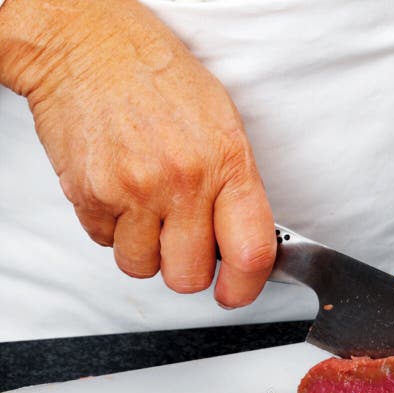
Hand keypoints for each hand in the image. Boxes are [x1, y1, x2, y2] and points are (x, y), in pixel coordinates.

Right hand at [0, 0, 274, 307]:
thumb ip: (236, 192)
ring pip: (143, 268)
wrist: (87, 43)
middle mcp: (183, 182)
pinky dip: (111, 228)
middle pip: (189, 277)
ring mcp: (135, 190)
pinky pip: (106, 244)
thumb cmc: (160, 80)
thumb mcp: (224, 128)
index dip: (245, 287)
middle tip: (181, 239)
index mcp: (228, 165)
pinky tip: (119, 191)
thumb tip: (243, 245)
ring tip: (146, 207)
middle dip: (186, 268)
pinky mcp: (91, 195)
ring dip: (145, 250)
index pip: (251, 253)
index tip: (235, 292)